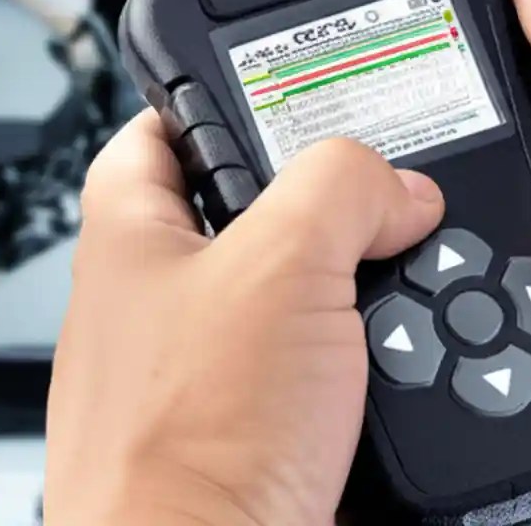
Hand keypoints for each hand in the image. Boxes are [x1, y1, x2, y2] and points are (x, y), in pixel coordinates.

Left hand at [45, 112, 443, 525]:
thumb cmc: (188, 441)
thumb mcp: (280, 266)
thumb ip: (340, 189)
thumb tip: (395, 185)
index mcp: (128, 235)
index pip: (155, 130)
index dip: (213, 99)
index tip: (276, 88)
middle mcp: (155, 300)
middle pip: (244, 212)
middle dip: (319, 206)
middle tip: (377, 197)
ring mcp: (201, 369)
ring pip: (293, 297)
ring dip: (354, 294)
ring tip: (402, 290)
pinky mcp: (248, 430)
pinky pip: (316, 374)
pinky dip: (360, 366)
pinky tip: (397, 369)